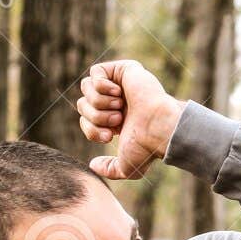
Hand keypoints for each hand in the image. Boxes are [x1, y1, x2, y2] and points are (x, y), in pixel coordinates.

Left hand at [75, 59, 184, 180]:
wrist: (158, 129)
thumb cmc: (147, 147)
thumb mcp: (127, 167)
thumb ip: (110, 170)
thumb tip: (93, 165)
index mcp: (115, 120)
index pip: (85, 119)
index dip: (91, 129)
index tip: (110, 136)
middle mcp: (116, 102)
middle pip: (82, 103)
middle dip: (95, 116)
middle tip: (117, 120)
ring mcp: (120, 85)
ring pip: (86, 87)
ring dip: (99, 102)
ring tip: (119, 108)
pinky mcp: (124, 70)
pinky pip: (95, 72)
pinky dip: (102, 86)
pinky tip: (118, 93)